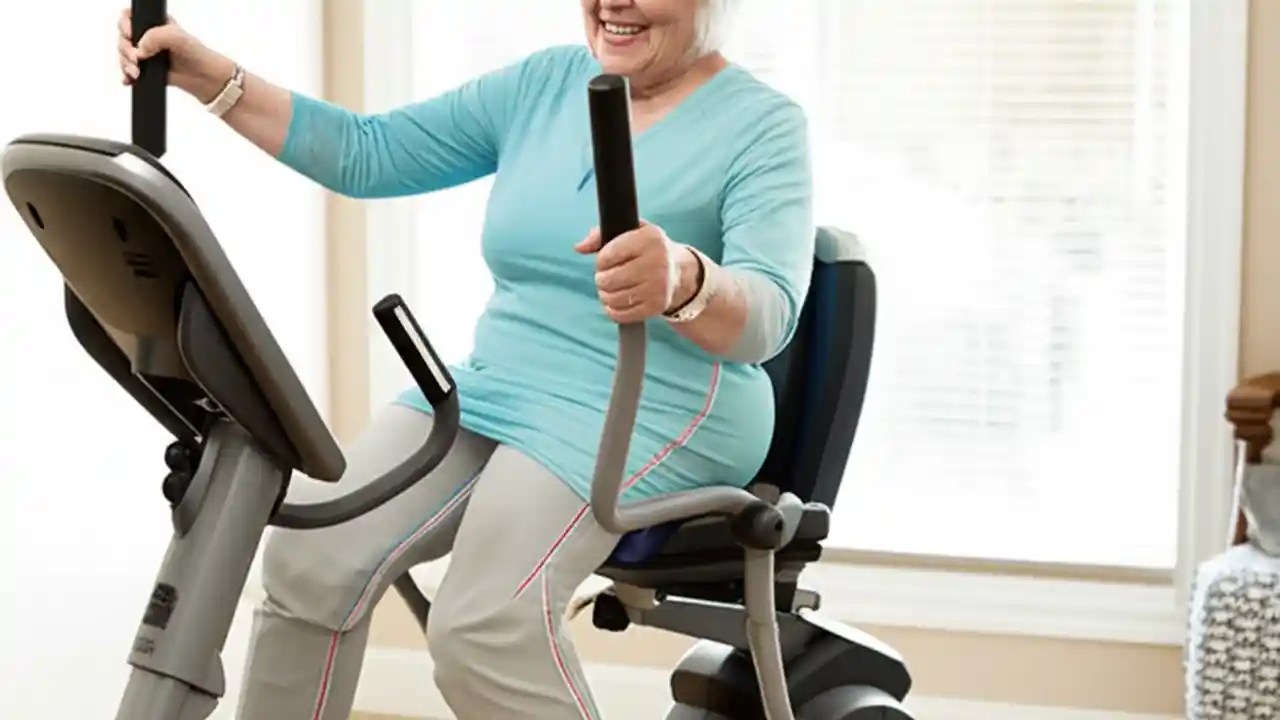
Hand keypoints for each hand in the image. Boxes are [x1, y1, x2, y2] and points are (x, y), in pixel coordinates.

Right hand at [117, 8, 233, 101]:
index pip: (130, 17)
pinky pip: (128, 71)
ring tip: (136, 72)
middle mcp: (148, 37)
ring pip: (124, 55)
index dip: (125, 25)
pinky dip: (126, 76)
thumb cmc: (195, 53)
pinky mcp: (146, 69)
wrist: (204, 77)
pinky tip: (129, 79)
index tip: (130, 35)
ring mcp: (146, 53)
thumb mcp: (177, 37)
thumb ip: (155, 37)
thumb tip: (139, 50)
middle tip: (135, 58)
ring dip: (125, 64)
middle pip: (123, 37)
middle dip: (125, 49)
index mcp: (154, 23)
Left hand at [574, 222, 694, 323]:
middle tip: (605, 277)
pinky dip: (613, 310)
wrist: (678, 272)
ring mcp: (658, 287)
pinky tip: (615, 302)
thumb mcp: (630, 232)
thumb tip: (579, 247)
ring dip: (605, 295)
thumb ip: (601, 236)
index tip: (605, 261)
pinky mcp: (656, 307)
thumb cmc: (646, 250)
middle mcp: (657, 262)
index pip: (608, 254)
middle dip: (601, 279)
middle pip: (610, 279)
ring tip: (609, 289)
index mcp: (650, 239)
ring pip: (614, 298)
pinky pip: (623, 315)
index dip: (601, 260)